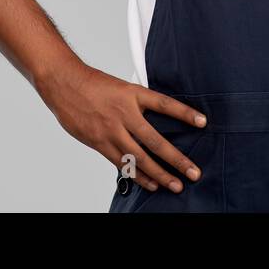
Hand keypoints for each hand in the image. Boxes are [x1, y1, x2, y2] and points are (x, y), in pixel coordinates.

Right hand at [37, 63, 206, 193]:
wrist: (64, 84)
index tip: (203, 122)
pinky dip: (138, 175)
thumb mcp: (122, 87)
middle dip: (176, 159)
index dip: (185, 113)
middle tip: (193, 172)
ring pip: (139, 158)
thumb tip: (156, 118)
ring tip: (175, 184)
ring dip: (159, 174)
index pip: (165, 104)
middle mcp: (124, 114)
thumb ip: (138, 104)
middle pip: (155, 140)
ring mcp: (111, 131)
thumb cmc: (94, 84)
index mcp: (133, 94)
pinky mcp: (99, 143)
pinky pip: (122, 164)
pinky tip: (151, 183)